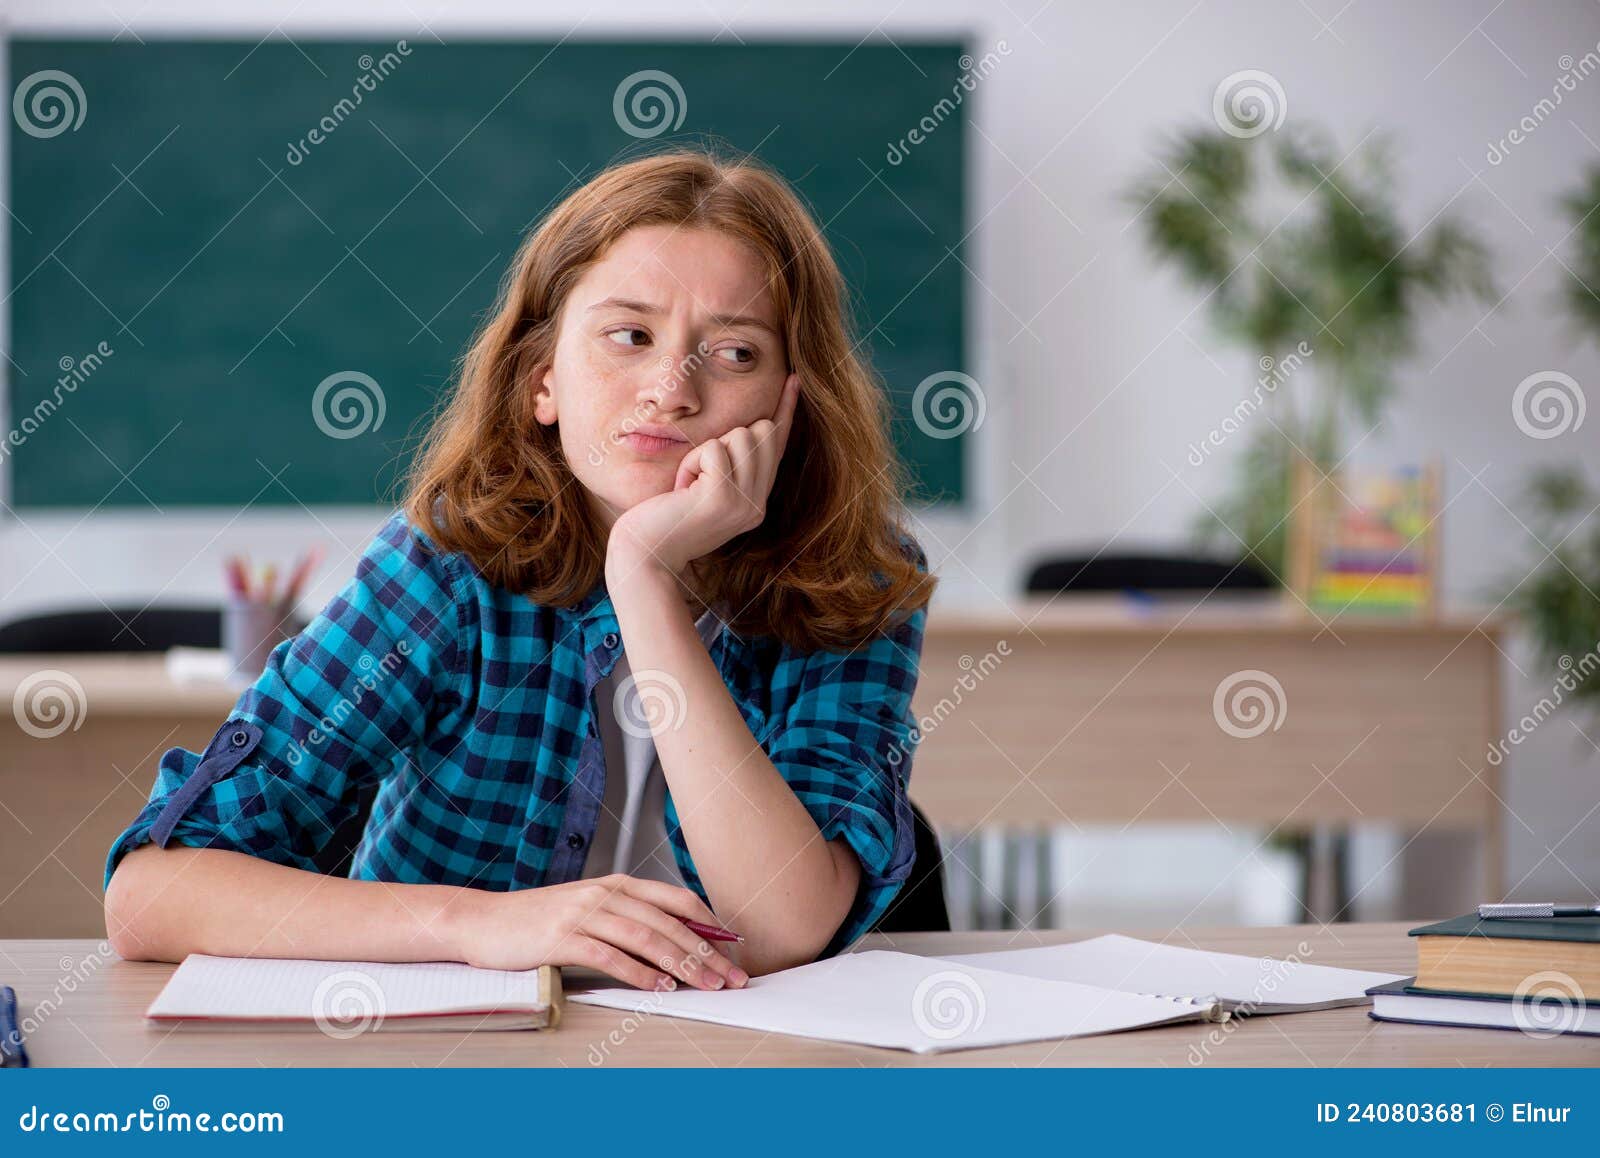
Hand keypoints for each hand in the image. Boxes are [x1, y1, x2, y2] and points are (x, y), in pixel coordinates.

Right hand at [453, 874, 747, 990]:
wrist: (484, 921)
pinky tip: (660, 987)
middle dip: (707, 952)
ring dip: (683, 964)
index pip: (677, 899)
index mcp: (618, 884)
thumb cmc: (539, 920)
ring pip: (646, 937)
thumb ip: (628, 919)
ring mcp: (584, 913)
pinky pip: (610, 955)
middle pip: (669, 922)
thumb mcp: (590, 909)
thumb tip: (675, 943)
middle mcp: (606, 893)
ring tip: (708, 985)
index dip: (710, 924)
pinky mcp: (563, 937)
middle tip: (733, 977)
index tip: (735, 949)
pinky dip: (640, 972)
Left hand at [607, 373, 799, 579]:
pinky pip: (712, 450)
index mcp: (755, 502)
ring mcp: (744, 504)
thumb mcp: (704, 491)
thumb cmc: (664, 520)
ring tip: (689, 485)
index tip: (792, 379)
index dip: (786, 411)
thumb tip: (748, 429)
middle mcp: (757, 505)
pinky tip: (681, 490)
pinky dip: (691, 463)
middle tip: (700, 474)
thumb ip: (728, 468)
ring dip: (705, 451)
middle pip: (762, 431)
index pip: (777, 449)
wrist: (645, 556)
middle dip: (727, 437)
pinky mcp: (723, 498)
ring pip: (741, 435)